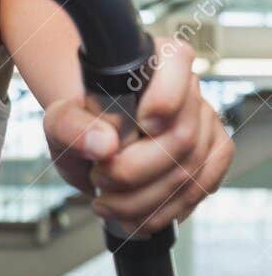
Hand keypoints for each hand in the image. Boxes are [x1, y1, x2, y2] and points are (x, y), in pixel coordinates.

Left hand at [42, 36, 233, 238]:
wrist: (96, 140)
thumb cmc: (83, 123)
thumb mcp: (61, 121)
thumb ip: (72, 127)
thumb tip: (104, 145)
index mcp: (156, 59)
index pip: (178, 64)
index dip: (160, 102)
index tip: (126, 134)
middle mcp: (189, 87)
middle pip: (182, 137)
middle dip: (133, 172)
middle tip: (99, 178)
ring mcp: (206, 121)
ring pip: (189, 172)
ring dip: (142, 201)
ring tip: (106, 203)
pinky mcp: (214, 154)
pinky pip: (199, 189)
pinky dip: (163, 212)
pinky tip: (135, 216)